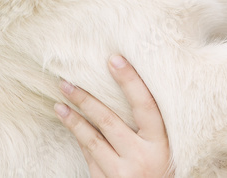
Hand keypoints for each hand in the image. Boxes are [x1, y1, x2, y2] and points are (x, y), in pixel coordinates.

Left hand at [55, 55, 173, 177]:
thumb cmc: (167, 169)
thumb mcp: (168, 145)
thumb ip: (153, 125)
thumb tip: (130, 87)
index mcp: (161, 142)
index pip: (144, 104)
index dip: (130, 80)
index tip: (113, 59)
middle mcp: (141, 157)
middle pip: (108, 120)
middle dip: (85, 99)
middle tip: (67, 82)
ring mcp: (122, 173)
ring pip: (92, 140)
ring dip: (73, 120)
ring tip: (59, 103)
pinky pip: (90, 157)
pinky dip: (81, 139)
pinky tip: (71, 124)